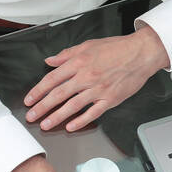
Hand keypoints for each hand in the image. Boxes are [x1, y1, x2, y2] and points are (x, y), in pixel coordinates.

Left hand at [24, 26, 168, 132]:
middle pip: (58, 95)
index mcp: (80, 62)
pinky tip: (71, 126)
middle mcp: (87, 76)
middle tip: (31, 116)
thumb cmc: (118, 48)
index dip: (38, 91)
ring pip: (72, 106)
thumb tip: (50, 60)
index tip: (29, 99)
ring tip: (45, 124)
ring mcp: (98, 89)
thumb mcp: (89, 45)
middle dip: (42, 107)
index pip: (52, 79)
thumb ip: (67, 54)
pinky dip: (80, 121)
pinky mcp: (110, 99)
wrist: (142, 53)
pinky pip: (92, 113)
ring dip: (56, 117)